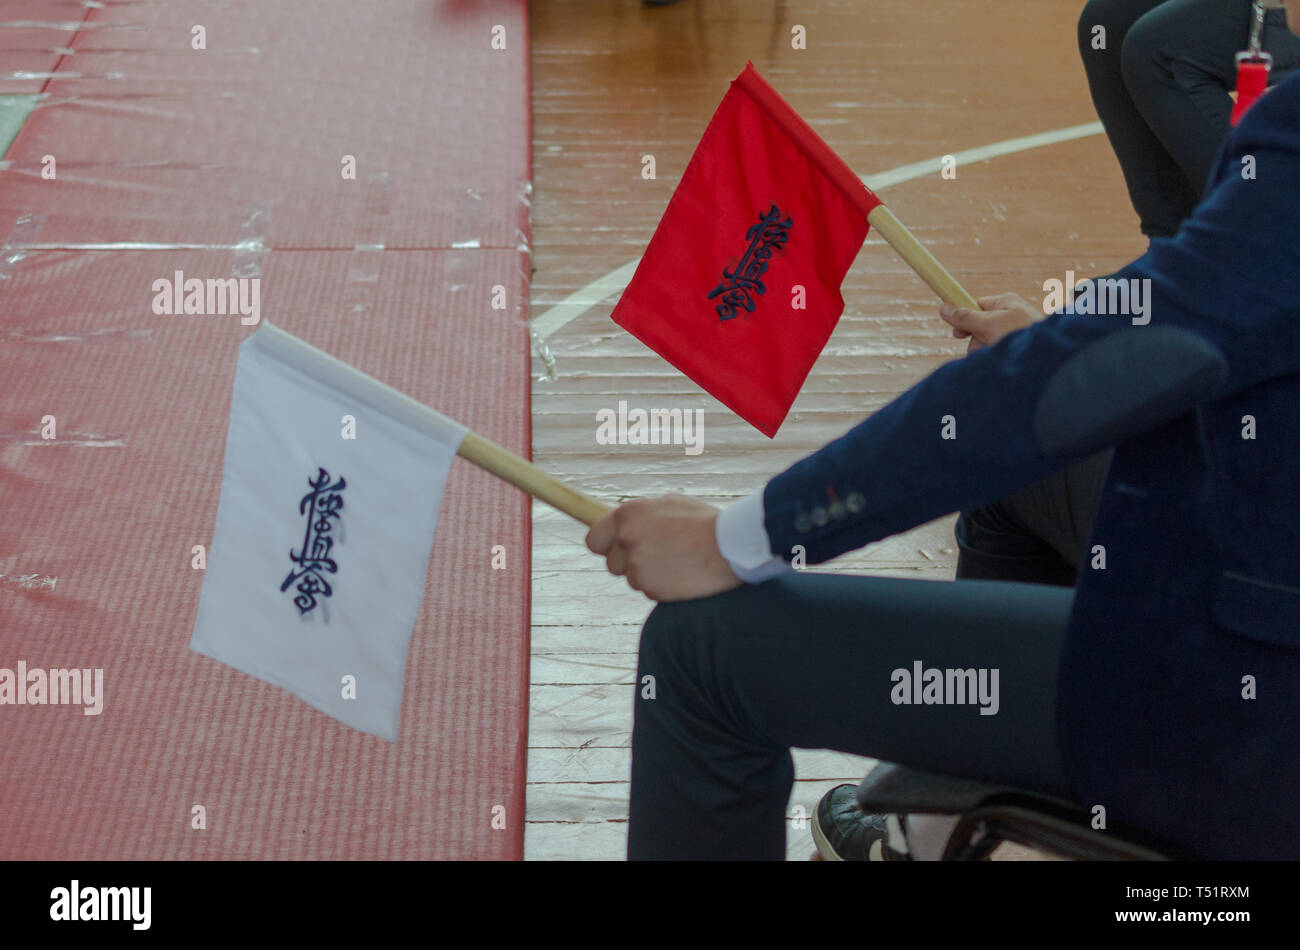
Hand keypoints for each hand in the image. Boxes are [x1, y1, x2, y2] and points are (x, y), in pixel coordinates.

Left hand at [585, 494, 742, 601]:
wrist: (730, 544)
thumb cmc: (705, 521)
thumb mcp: (670, 504)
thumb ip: (644, 514)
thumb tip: (631, 522)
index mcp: (628, 514)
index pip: (593, 539)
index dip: (605, 546)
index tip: (614, 549)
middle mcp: (626, 539)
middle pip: (611, 563)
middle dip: (628, 563)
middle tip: (656, 556)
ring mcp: (637, 565)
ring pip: (632, 578)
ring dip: (648, 575)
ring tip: (677, 562)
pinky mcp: (651, 588)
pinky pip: (649, 591)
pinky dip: (662, 587)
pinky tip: (683, 574)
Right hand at [939, 292, 1042, 352]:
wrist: (1051, 357)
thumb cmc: (1024, 334)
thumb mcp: (990, 324)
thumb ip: (966, 318)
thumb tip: (944, 308)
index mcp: (1006, 302)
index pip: (976, 306)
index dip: (964, 320)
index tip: (957, 334)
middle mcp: (1010, 315)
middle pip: (979, 328)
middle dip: (977, 342)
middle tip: (984, 348)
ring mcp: (1014, 333)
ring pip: (987, 344)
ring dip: (988, 353)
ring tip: (1001, 356)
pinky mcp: (1018, 349)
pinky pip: (997, 353)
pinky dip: (997, 359)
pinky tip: (1005, 361)